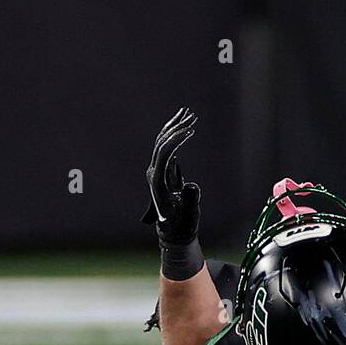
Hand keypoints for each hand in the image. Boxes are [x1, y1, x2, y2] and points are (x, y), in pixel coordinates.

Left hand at [142, 107, 200, 244]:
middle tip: (192, 115)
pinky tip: (182, 126)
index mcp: (157, 181)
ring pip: (161, 143)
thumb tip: (191, 186)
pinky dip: (174, 135)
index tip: (191, 130)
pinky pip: (165, 148)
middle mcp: (153, 173)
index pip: (164, 153)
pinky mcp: (162, 170)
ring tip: (188, 114)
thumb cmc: (181, 224)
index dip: (176, 140)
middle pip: (161, 143)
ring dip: (174, 127)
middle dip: (176, 127)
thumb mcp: (188, 215)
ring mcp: (156, 170)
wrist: (173, 230)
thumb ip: (190, 200)